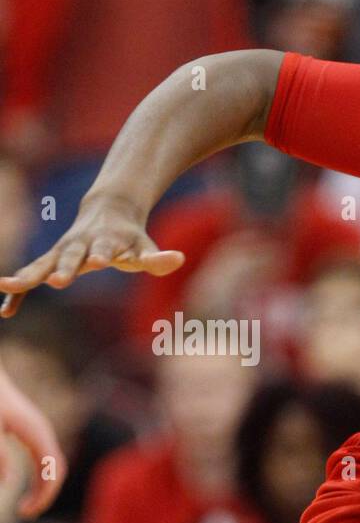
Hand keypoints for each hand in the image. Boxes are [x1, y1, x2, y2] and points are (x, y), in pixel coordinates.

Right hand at [0, 190, 183, 316]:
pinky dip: (19, 293)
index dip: (102, 254)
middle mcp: (78, 245)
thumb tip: (179, 259)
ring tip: (6, 285)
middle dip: (63, 268)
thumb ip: (159, 258)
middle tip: (57, 281)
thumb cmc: (130, 238)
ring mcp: (61, 252)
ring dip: (27, 276)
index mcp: (104, 240)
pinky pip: (31, 277)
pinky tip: (6, 310)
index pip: (104, 248)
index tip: (100, 262)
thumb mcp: (146, 247)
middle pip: (69, 256)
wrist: (107, 213)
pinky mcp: (50, 262)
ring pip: (41, 264)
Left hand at [0, 361, 64, 517]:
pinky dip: (37, 475)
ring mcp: (37, 429)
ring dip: (42, 486)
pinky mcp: (27, 428)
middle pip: (56, 469)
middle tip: (25, 513)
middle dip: (45, 494)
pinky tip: (22, 481)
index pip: (53, 471)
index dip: (43, 495)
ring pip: (51, 464)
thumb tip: (6, 482)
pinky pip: (42, 457)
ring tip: (26, 504)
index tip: (24, 513)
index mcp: (37, 433)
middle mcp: (42, 432)